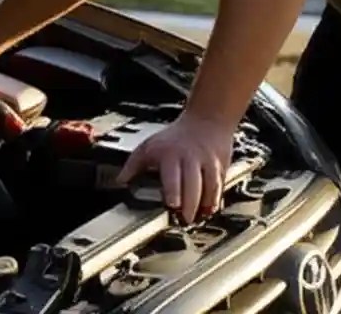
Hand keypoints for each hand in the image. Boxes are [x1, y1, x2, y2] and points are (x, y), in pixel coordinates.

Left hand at [117, 112, 234, 223]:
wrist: (207, 120)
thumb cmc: (176, 137)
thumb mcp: (149, 146)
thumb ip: (133, 165)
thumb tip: (119, 182)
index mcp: (171, 155)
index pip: (173, 175)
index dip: (174, 191)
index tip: (172, 204)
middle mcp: (191, 159)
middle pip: (193, 184)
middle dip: (190, 203)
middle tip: (185, 219)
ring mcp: (208, 163)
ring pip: (210, 186)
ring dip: (205, 204)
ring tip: (198, 217)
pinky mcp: (220, 168)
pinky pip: (219, 186)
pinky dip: (215, 199)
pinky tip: (210, 209)